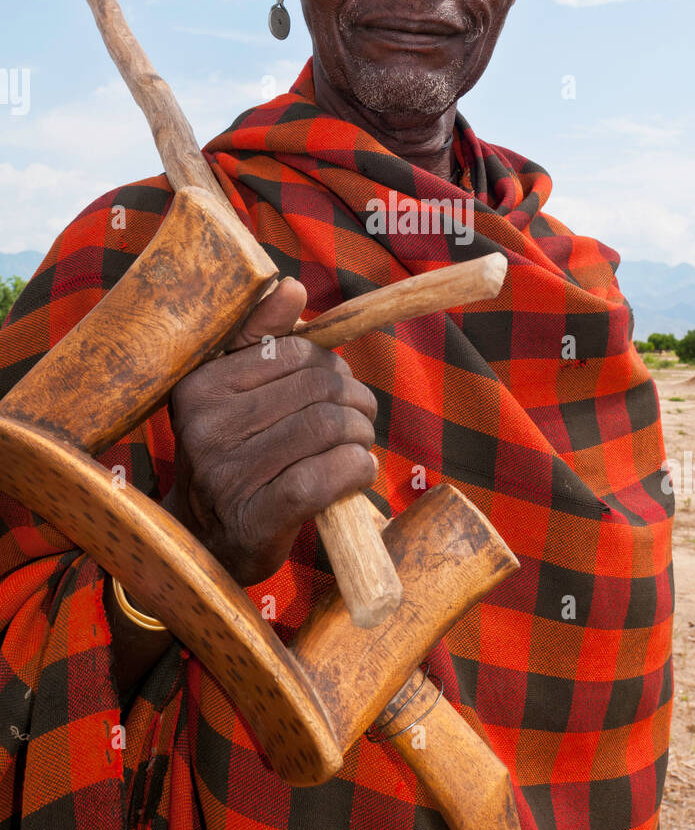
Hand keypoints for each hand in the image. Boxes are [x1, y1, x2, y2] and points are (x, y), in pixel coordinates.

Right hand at [164, 277, 377, 585]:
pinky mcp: (255, 518)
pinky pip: (326, 475)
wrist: (206, 544)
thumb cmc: (234, 457)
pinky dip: (356, 469)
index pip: (294, 352)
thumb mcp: (235, 394)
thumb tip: (290, 286)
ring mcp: (226, 475)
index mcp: (198, 387)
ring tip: (358, 445)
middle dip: (355, 402)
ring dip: (361, 435)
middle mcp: (204, 428)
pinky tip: (357, 472)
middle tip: (360, 420)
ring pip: (329, 427)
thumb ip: (260, 339)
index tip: (337, 389)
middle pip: (318, 389)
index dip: (331, 367)